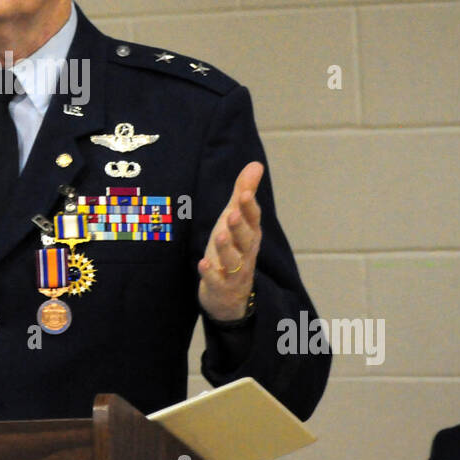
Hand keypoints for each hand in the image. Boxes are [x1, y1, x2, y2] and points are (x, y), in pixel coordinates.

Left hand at [197, 162, 262, 321]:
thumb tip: (256, 164)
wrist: (230, 294)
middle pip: (246, 239)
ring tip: (220, 235)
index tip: (246, 193)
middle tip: (232, 213)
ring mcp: (234, 271)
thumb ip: (244, 193)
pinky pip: (217, 281)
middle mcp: (245, 252)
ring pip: (233, 260)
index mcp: (250, 234)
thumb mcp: (236, 219)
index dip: (250, 207)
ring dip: (227, 248)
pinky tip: (203, 264)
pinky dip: (210, 273)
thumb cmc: (234, 248)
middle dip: (240, 227)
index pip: (253, 219)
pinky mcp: (221, 287)